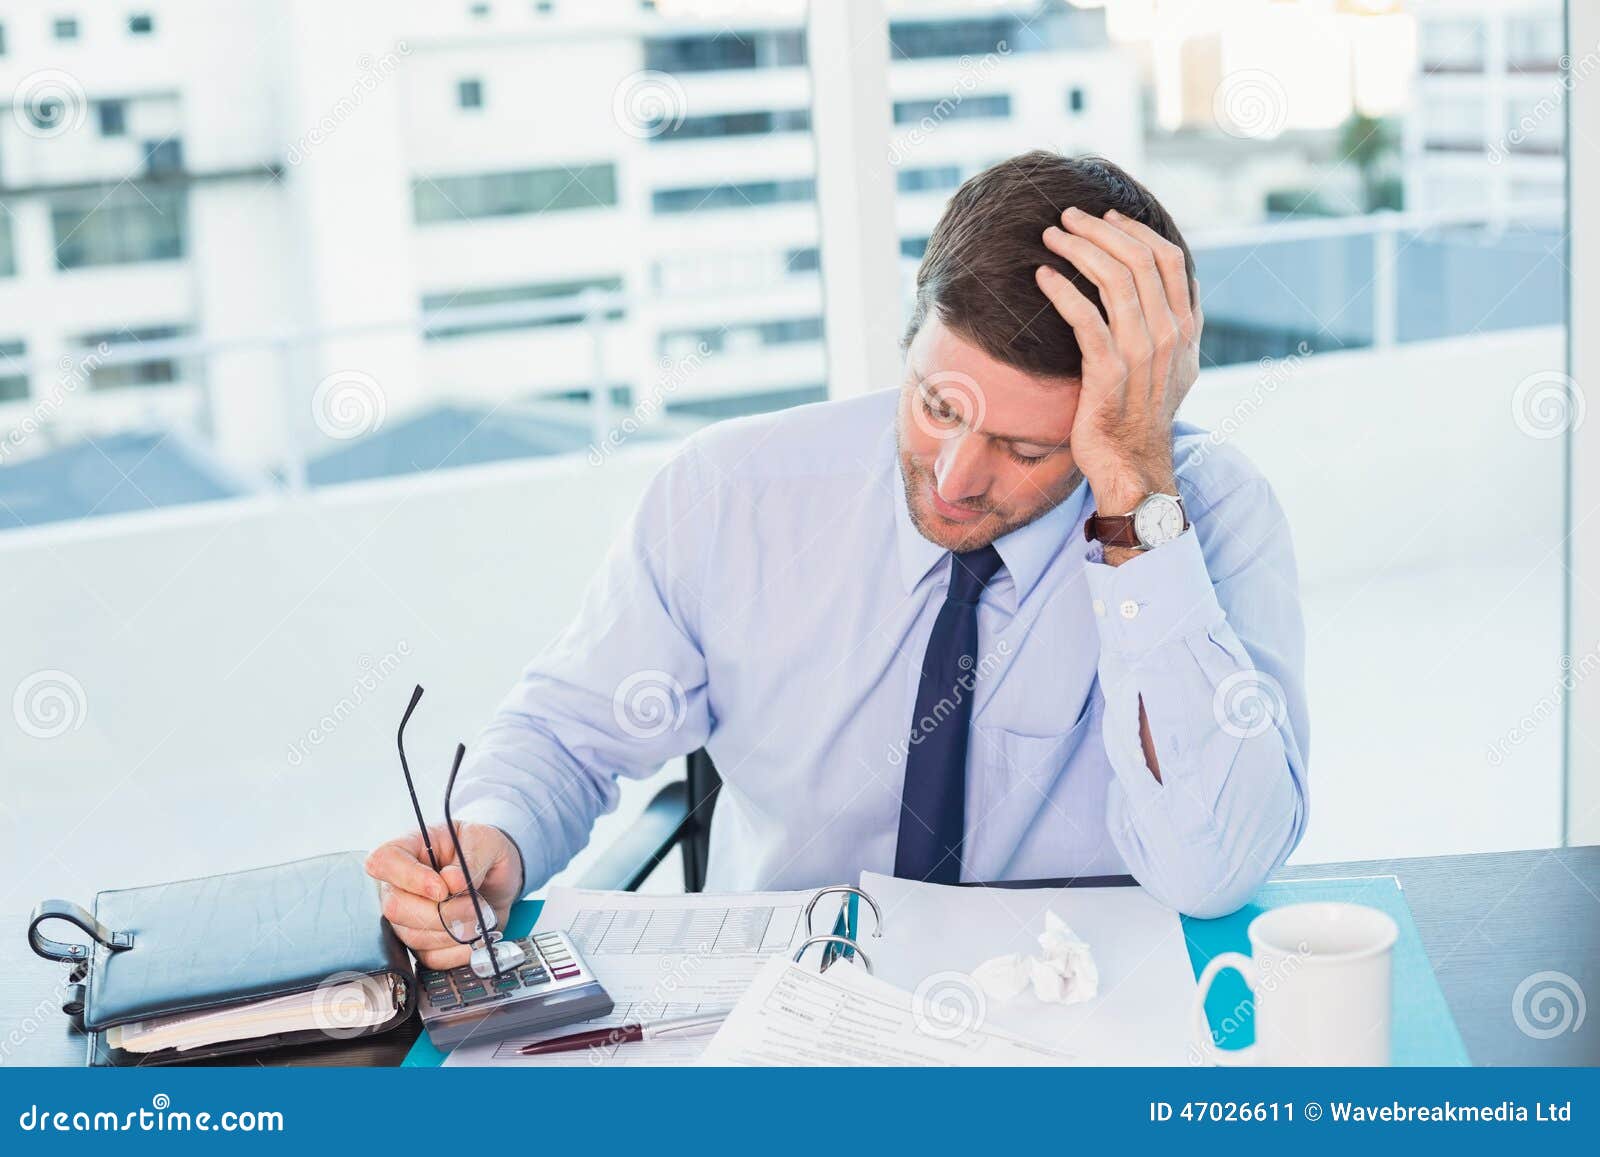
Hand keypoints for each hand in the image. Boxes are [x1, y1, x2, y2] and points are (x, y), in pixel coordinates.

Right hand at [364, 823, 523, 968]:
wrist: (500, 878)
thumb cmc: (485, 851)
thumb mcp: (486, 841)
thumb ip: (471, 858)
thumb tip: (452, 881)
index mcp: (411, 849)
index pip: (384, 861)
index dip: (409, 878)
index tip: (442, 888)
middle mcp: (401, 884)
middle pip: (395, 907)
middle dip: (440, 913)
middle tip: (473, 905)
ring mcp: (409, 916)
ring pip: (413, 935)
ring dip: (454, 931)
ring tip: (480, 915)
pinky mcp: (423, 941)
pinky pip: (430, 957)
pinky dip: (458, 951)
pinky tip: (476, 936)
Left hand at [1034, 206, 1202, 515]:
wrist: (1133, 467)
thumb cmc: (1140, 417)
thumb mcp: (1171, 369)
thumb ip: (1170, 329)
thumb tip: (1159, 290)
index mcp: (1186, 329)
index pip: (1168, 259)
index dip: (1135, 230)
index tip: (1106, 216)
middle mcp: (1170, 336)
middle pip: (1138, 260)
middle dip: (1100, 229)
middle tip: (1067, 218)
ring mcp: (1142, 353)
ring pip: (1114, 279)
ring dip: (1079, 250)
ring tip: (1051, 237)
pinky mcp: (1109, 371)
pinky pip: (1084, 317)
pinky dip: (1061, 291)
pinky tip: (1041, 276)